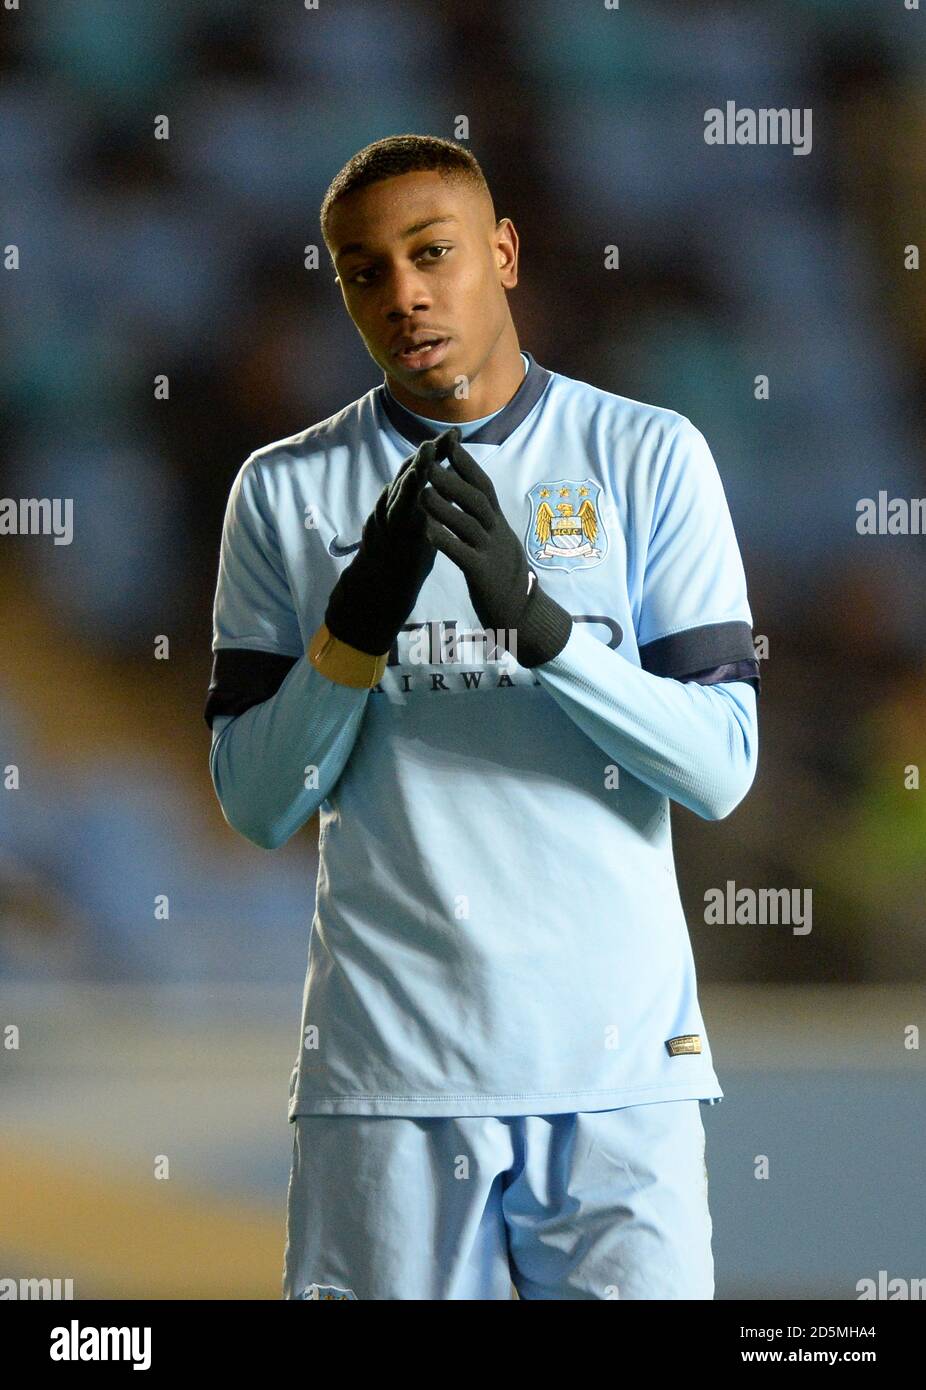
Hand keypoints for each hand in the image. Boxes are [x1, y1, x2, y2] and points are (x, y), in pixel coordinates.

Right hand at [324, 429, 455, 655]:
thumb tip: (452, 477)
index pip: (422, 469)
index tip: (455, 434)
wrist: (383, 585)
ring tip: (421, 464)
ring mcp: (384, 523)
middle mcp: (392, 506)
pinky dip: (397, 510)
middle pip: (407, 477)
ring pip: (395, 497)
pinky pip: (388, 524)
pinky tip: (408, 500)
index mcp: (406, 499)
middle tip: (436, 442)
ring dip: (408, 480)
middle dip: (423, 459)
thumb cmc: (406, 551)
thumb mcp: (423, 521)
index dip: (438, 452)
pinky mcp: (380, 541)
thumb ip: (433, 500)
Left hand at [416, 429, 572, 667]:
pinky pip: (462, 555)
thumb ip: (488, 523)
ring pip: (468, 524)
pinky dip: (445, 541)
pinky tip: (427, 532)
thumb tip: (477, 501)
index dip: (468, 464)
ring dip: (444, 507)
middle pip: (476, 499)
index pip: (485, 487)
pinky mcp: (484, 575)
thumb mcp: (500, 544)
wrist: (525, 616)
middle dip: (453, 478)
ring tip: (422, 491)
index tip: (452, 442)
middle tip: (430, 459)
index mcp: (499, 525)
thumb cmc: (508, 579)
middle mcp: (498, 534)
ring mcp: (492, 554)